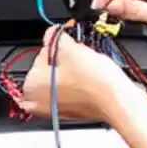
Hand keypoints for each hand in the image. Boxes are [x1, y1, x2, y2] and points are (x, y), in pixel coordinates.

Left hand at [20, 26, 138, 122]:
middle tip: (78, 59)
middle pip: (46, 70)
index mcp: (29, 86)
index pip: (40, 55)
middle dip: (60, 62)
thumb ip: (55, 37)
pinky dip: (74, 87)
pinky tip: (86, 82)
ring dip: (68, 74)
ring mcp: (53, 111)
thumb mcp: (70, 47)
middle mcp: (36, 102)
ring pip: (57, 82)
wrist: (116, 100)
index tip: (69, 45)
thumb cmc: (93, 80)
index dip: (57, 47)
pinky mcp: (68, 114)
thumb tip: (52, 33)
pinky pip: (67, 94)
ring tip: (84, 70)